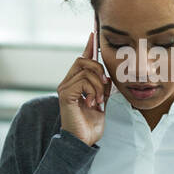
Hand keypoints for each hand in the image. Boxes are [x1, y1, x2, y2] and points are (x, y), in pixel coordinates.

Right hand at [57, 31, 111, 146]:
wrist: (84, 140)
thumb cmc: (91, 124)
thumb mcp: (102, 100)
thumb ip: (103, 86)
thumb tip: (108, 74)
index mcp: (76, 83)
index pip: (81, 59)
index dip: (88, 46)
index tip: (94, 34)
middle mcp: (67, 82)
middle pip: (84, 60)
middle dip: (99, 70)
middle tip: (105, 87)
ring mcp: (64, 87)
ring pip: (87, 70)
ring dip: (99, 86)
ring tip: (99, 101)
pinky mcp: (65, 93)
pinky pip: (84, 81)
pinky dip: (93, 91)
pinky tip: (92, 103)